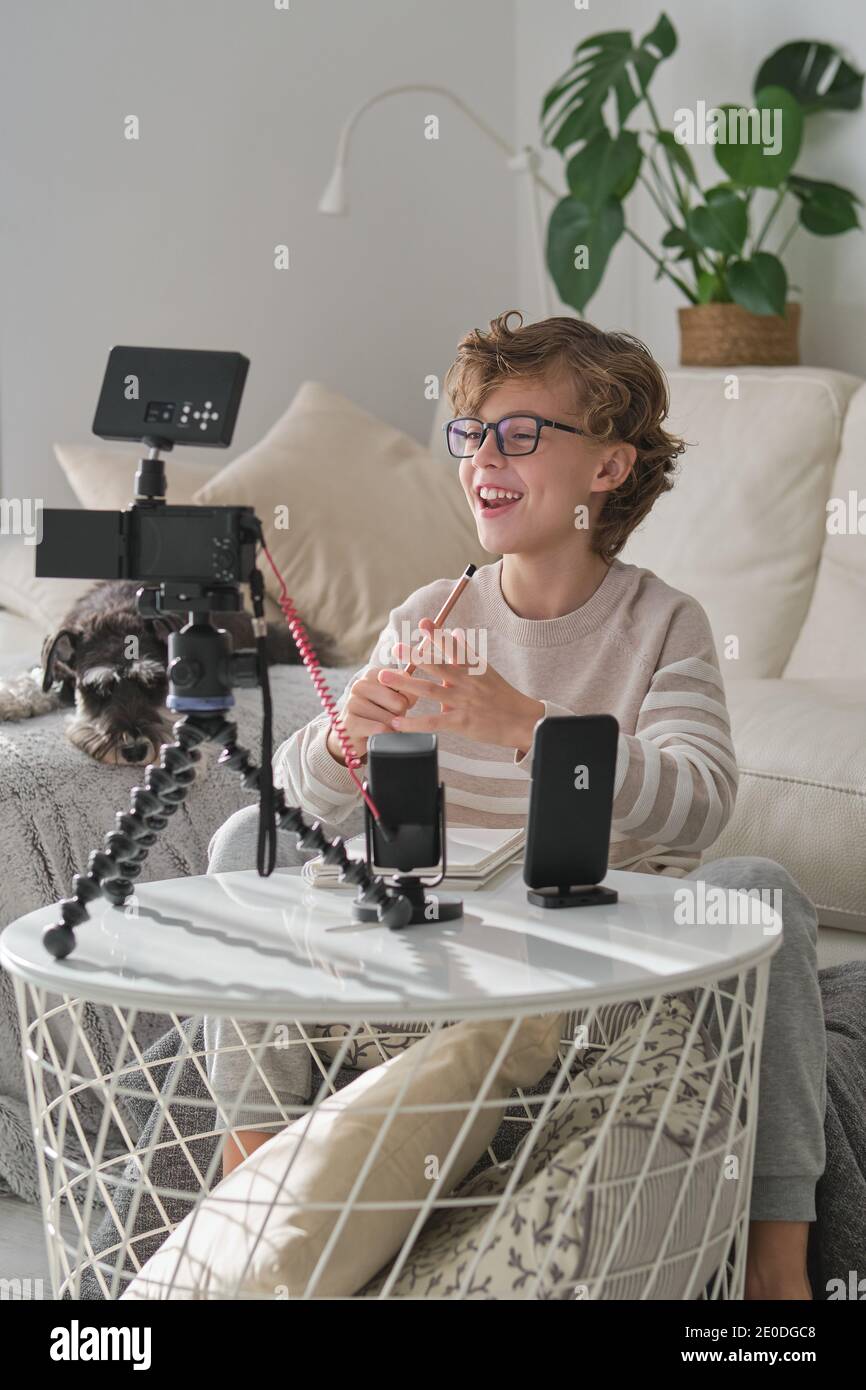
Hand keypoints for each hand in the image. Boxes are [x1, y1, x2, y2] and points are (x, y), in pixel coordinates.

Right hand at [325, 665, 417, 765]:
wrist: (355, 737)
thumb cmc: (381, 715)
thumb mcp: (397, 699)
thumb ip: (407, 691)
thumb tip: (413, 693)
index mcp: (373, 674)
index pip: (404, 680)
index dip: (409, 697)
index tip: (401, 702)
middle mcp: (360, 685)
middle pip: (399, 702)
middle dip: (400, 715)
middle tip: (390, 717)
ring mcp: (352, 703)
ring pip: (390, 719)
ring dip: (392, 728)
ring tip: (382, 726)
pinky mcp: (350, 723)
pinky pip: (380, 730)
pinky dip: (385, 736)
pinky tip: (379, 736)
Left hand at [379, 619, 543, 755]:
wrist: (523, 721)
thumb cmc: (502, 696)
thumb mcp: (486, 671)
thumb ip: (466, 653)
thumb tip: (455, 632)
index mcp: (472, 668)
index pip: (453, 647)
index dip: (437, 635)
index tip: (422, 623)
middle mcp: (466, 682)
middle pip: (437, 666)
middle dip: (415, 656)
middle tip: (395, 648)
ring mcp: (463, 702)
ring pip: (430, 690)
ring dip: (406, 682)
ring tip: (385, 676)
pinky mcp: (461, 722)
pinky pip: (433, 722)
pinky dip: (414, 723)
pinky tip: (397, 722)